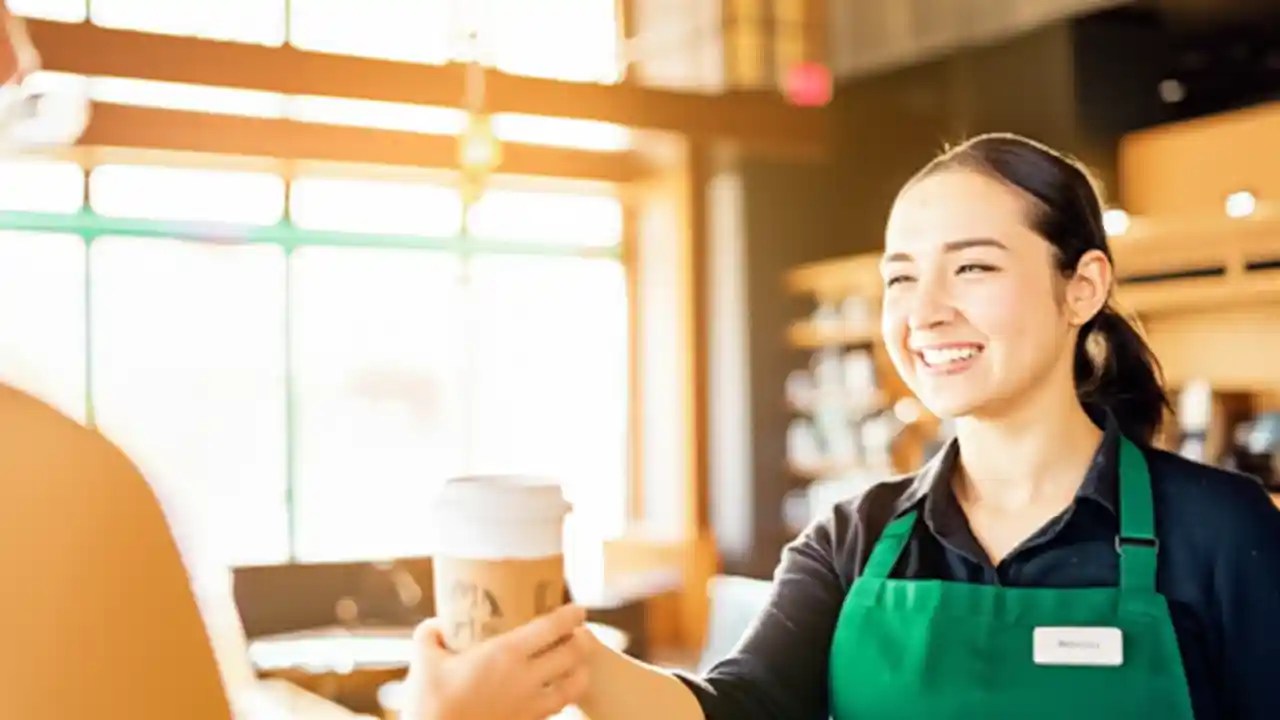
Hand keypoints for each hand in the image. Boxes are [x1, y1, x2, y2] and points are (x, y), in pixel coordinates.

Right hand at [401, 603, 592, 719]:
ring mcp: (530, 707)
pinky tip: (555, 691)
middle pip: (573, 654)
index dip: (572, 615)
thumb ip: (430, 634)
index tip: (578, 609)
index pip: (553, 628)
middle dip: (583, 640)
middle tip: (579, 632)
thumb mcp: (423, 660)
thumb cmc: (429, 704)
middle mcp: (525, 679)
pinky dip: (564, 696)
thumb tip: (438, 624)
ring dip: (581, 670)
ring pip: (575, 686)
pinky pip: (558, 709)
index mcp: (505, 654)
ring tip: (577, 663)